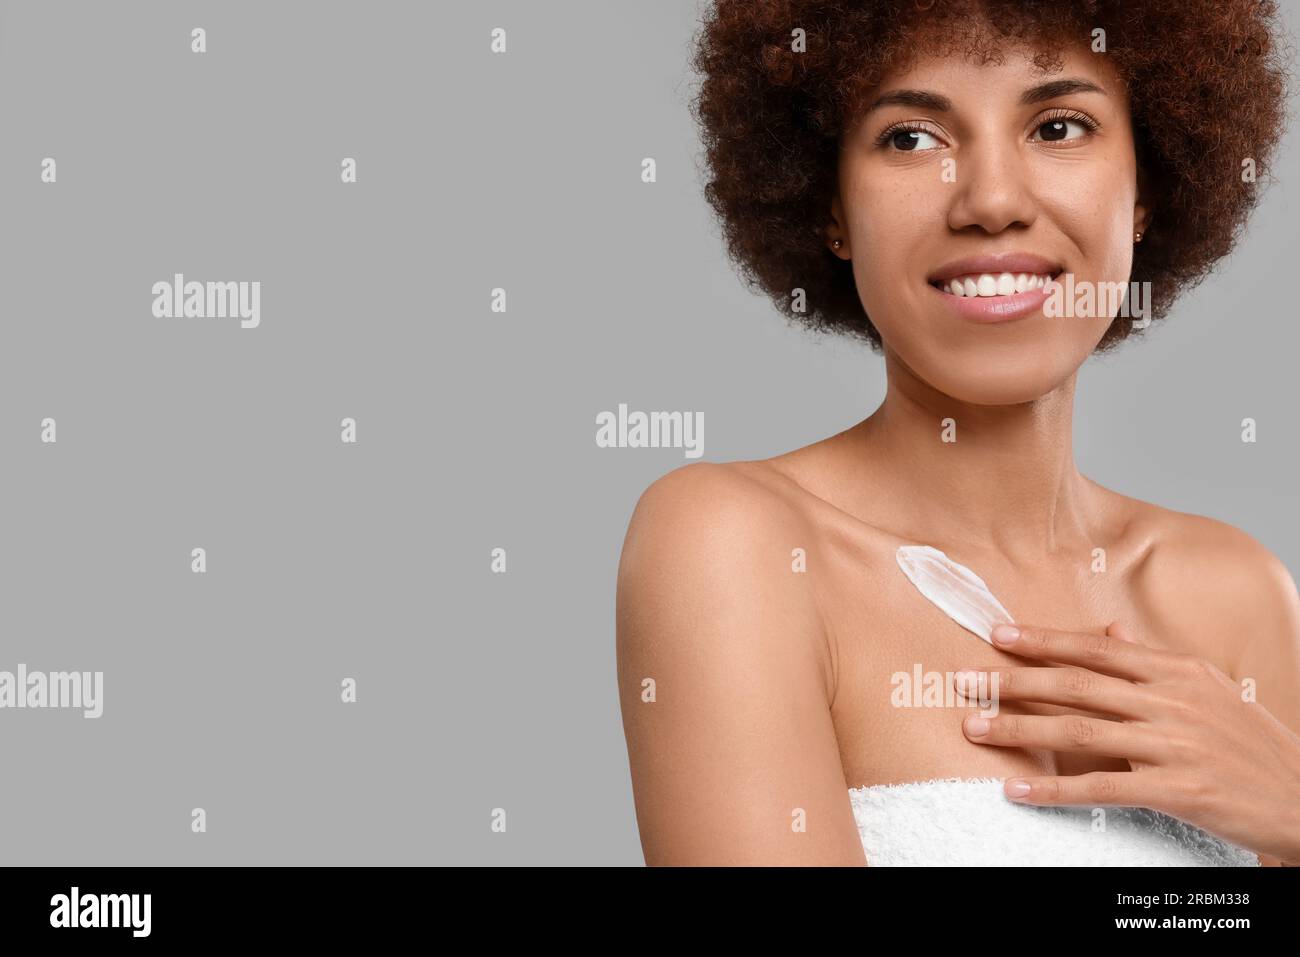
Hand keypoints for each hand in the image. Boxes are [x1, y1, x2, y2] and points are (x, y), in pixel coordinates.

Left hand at [952, 621, 1299, 864]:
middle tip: (964, 680)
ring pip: (1079, 731)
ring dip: (1020, 728)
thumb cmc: (1251, 743)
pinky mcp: (1177, 789)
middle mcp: (1171, 700)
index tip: (998, 635)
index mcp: (1176, 671)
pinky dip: (1054, 787)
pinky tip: (1018, 788)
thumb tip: (1110, 632)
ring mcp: (1173, 743)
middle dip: (1014, 681)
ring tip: (974, 727)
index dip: (1043, 641)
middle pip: (1076, 685)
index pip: (1094, 650)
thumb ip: (1152, 660)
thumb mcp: (1209, 688)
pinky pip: (1101, 786)